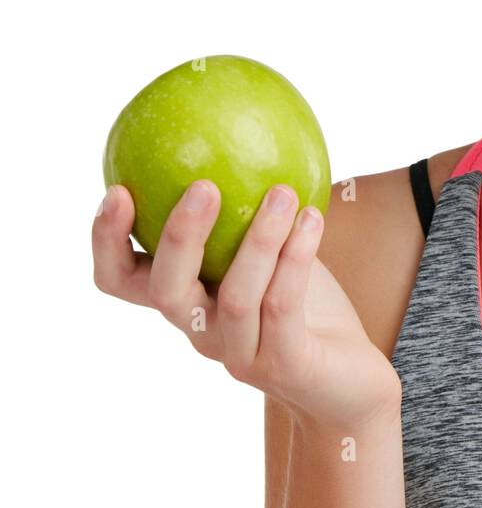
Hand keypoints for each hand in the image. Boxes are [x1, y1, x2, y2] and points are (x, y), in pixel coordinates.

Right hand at [93, 179, 400, 432]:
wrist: (349, 380)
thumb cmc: (305, 303)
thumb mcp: (272, 247)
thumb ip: (249, 204)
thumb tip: (241, 126)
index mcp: (186, 300)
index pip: (121, 280)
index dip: (106, 242)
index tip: (117, 189)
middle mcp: (201, 331)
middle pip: (164, 292)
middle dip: (178, 237)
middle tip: (203, 185)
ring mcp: (240, 353)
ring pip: (235, 297)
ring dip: (258, 239)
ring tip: (281, 191)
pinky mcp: (283, 364)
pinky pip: (283, 307)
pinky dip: (296, 258)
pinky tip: (313, 218)